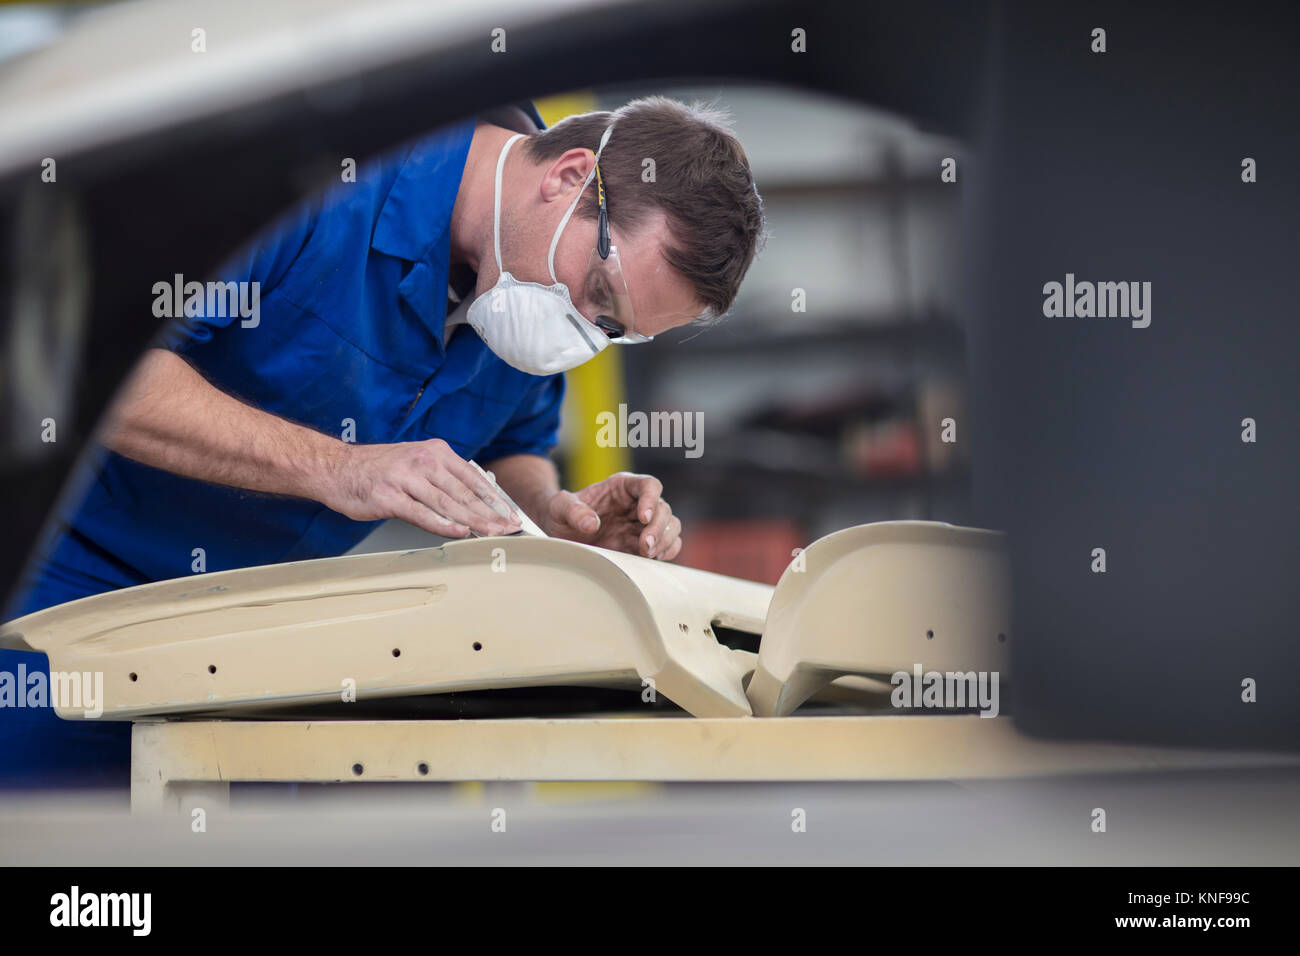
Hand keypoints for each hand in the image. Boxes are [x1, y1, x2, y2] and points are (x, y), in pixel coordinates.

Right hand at [320, 438, 521, 537]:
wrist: (336, 468)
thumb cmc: (378, 470)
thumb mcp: (416, 463)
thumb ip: (444, 477)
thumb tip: (476, 497)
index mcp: (435, 452)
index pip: (474, 478)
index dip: (495, 498)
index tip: (512, 515)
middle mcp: (423, 461)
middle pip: (465, 492)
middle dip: (491, 513)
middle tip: (510, 529)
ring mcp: (406, 478)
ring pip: (448, 503)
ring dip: (474, 521)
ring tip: (493, 533)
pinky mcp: (390, 496)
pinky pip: (422, 513)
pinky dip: (443, 524)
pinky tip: (460, 532)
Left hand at [543, 472, 681, 559]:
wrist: (561, 533)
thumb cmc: (562, 514)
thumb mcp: (560, 507)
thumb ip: (573, 511)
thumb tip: (592, 524)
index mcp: (622, 487)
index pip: (649, 485)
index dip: (651, 499)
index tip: (643, 518)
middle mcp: (637, 503)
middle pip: (664, 508)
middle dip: (658, 528)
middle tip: (644, 546)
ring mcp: (643, 524)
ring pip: (671, 526)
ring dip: (665, 540)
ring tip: (647, 554)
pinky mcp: (643, 543)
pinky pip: (668, 544)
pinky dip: (668, 550)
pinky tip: (654, 558)